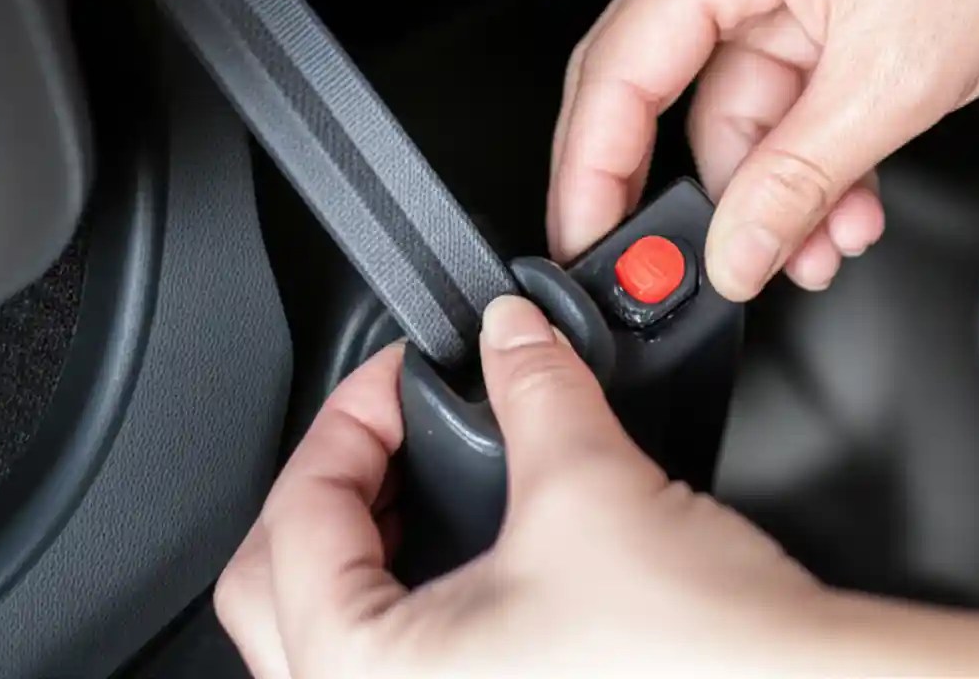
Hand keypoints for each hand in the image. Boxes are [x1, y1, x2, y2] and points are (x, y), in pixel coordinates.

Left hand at [214, 296, 845, 677]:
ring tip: (426, 478)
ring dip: (365, 540)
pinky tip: (471, 549)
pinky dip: (411, 591)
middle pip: (278, 583)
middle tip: (395, 428)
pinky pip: (396, 657)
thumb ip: (532, 387)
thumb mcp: (589, 488)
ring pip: (330, 628)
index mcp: (369, 674)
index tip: (400, 379)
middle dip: (335, 486)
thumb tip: (512, 334)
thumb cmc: (700, 660)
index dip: (346, 422)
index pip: (296, 520)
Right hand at [548, 0, 978, 298]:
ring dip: (780, 202)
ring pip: (747, 125)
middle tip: (699, 270)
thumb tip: (734, 253)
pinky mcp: (835, 26)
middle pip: (672, 106)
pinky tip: (846, 214)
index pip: (620, 73)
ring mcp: (789, 0)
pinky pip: (798, 117)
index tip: (589, 244)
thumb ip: (800, 175)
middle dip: (704, 200)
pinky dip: (819, 173)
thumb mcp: (896, 74)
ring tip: (819, 248)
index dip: (592, 171)